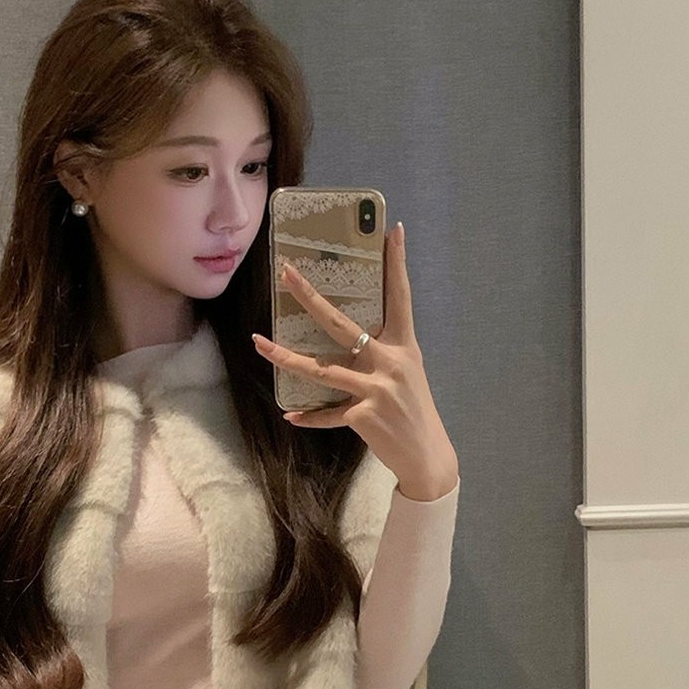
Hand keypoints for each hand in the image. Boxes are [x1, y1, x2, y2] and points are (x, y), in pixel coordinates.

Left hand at [251, 222, 458, 499]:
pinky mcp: (363, 417)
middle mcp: (390, 364)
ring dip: (286, 357)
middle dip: (310, 297)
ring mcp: (376, 391)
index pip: (400, 297)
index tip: (392, 230)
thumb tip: (348, 339)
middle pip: (341, 324)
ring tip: (260, 343)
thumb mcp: (406, 375)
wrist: (428, 458)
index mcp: (404, 348)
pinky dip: (310, 417)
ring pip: (321, 369)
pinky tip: (291, 415)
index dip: (396, 264)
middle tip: (286, 273)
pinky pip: (328, 413)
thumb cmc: (414, 413)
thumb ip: (382, 355)